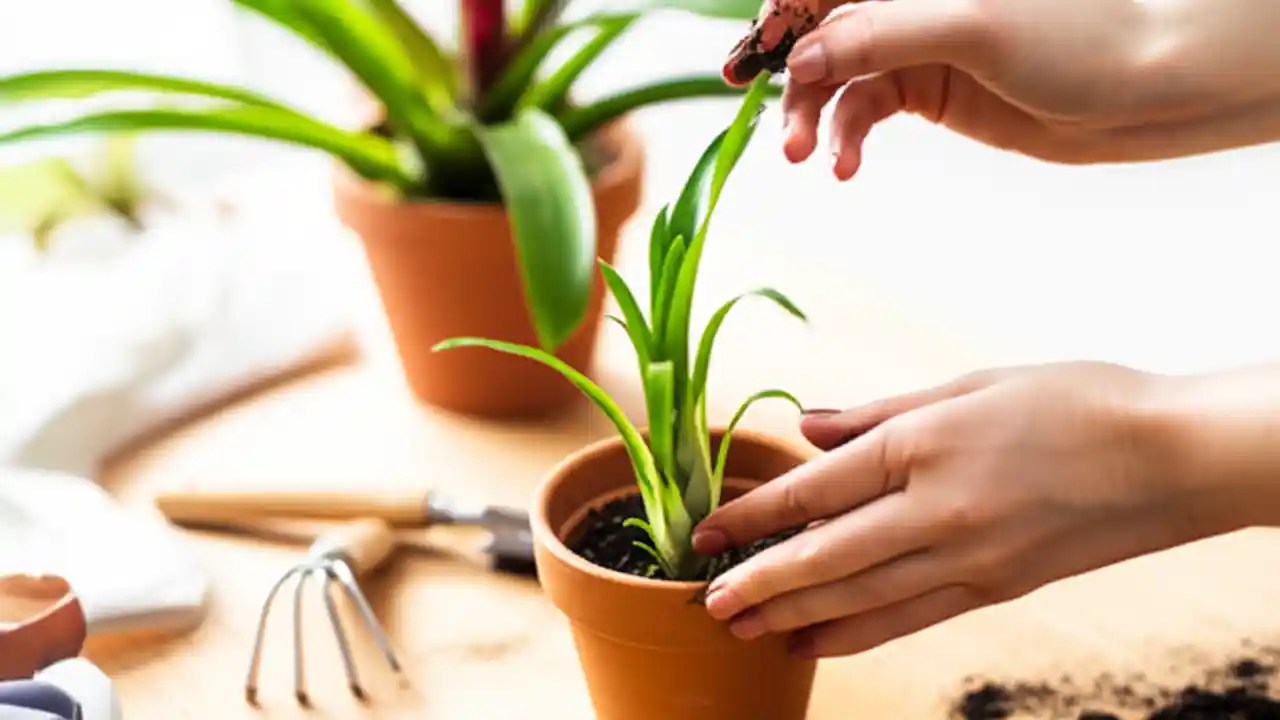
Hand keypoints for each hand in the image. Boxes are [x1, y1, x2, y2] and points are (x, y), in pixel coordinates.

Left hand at [692, 362, 1236, 657]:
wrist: (1171, 455)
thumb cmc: (1071, 400)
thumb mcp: (969, 384)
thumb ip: (878, 413)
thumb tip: (806, 426)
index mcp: (924, 444)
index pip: (815, 490)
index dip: (753, 516)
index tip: (705, 534)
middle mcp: (937, 509)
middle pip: (826, 555)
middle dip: (758, 581)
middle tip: (705, 601)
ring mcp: (968, 557)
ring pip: (860, 597)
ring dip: (794, 615)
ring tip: (744, 630)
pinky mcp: (996, 587)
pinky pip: (911, 618)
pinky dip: (857, 633)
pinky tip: (818, 642)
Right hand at [725, 0, 1279, 173]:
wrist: (1138, 96)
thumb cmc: (1076, 42)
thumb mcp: (971, 30)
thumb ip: (881, 36)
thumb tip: (804, 56)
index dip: (784, 14)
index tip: (754, 57)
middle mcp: (906, 1)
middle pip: (822, 31)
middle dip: (796, 79)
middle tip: (783, 133)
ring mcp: (912, 43)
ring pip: (836, 76)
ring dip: (814, 117)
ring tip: (805, 157)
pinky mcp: (923, 88)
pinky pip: (863, 110)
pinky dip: (847, 139)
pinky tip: (845, 169)